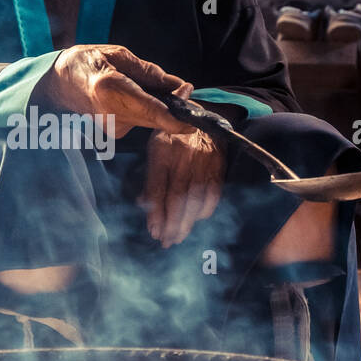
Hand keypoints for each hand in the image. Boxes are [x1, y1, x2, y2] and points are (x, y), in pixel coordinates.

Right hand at [36, 45, 195, 138]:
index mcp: (111, 90)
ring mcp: (114, 127)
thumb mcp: (118, 55)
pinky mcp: (117, 132)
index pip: (152, 112)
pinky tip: (142, 96)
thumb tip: (178, 84)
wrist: (60, 83)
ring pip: (153, 120)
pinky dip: (152, 110)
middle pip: (158, 119)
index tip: (195, 113)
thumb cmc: (87, 63)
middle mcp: (113, 115)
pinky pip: (144, 121)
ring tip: (159, 87)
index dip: (179, 117)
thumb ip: (149, 72)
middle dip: (178, 106)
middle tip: (183, 87)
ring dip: (165, 107)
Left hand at [138, 128, 225, 247]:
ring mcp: (202, 164)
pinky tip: (195, 219)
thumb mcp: (155, 149)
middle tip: (166, 241)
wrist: (204, 119)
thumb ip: (150, 177)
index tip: (153, 230)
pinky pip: (212, 196)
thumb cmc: (173, 136)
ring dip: (186, 223)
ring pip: (195, 201)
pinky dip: (204, 211)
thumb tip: (143, 204)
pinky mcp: (217, 168)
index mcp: (163, 152)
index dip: (156, 212)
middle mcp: (183, 159)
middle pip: (177, 199)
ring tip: (178, 237)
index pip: (158, 188)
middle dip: (171, 224)